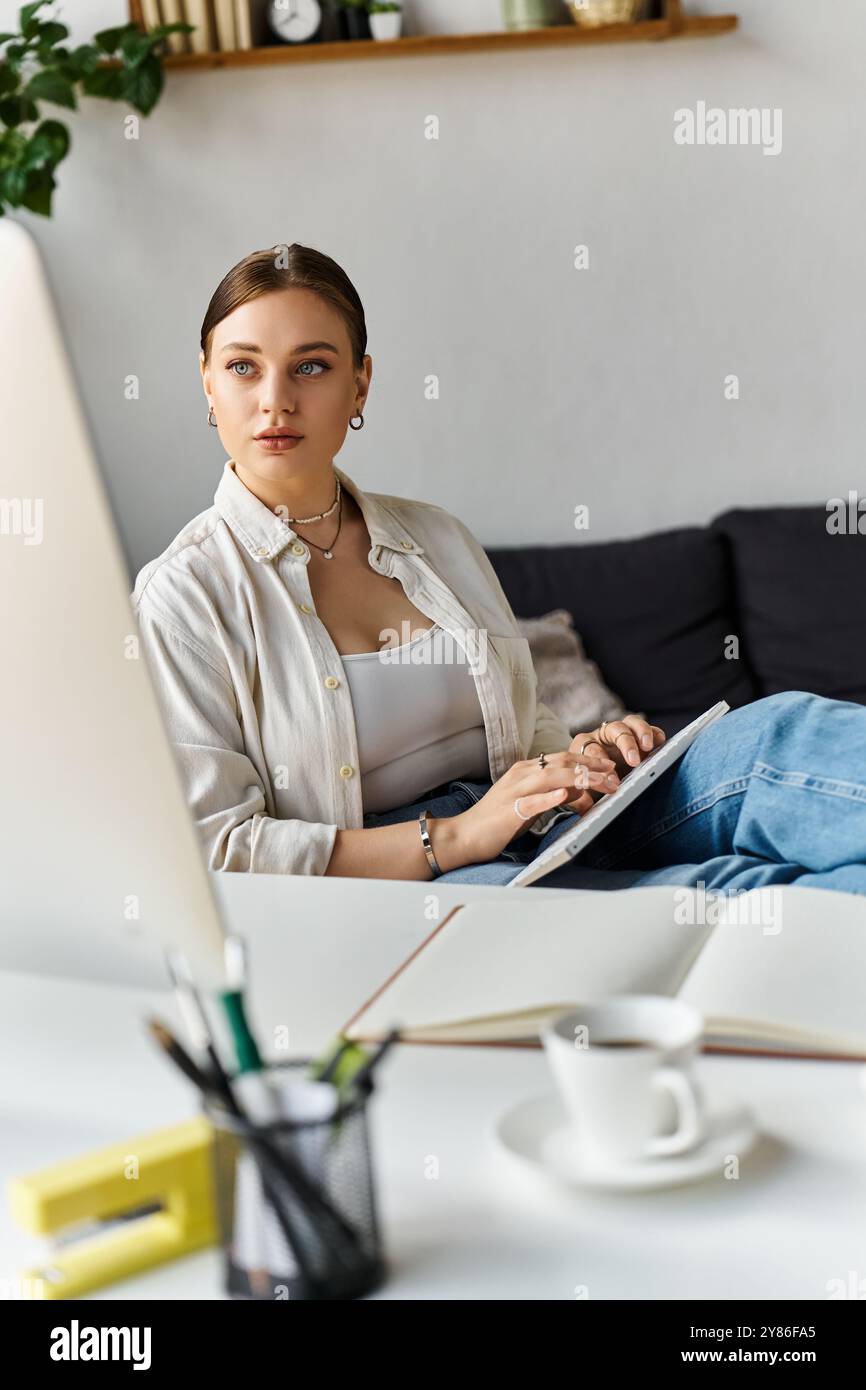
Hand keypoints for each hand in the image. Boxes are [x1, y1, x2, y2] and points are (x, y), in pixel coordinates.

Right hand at [452, 750, 620, 865]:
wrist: (463, 835)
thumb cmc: (496, 821)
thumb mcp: (528, 803)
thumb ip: (550, 793)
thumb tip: (578, 790)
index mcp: (525, 770)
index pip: (562, 758)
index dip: (588, 759)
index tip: (609, 765)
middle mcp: (520, 775)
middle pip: (562, 763)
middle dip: (592, 766)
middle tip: (615, 773)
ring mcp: (513, 791)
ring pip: (552, 777)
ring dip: (581, 779)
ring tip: (603, 783)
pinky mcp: (508, 810)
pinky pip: (531, 801)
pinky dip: (549, 796)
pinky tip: (565, 794)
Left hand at [567, 715, 665, 806]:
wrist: (595, 775)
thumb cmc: (586, 784)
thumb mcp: (579, 791)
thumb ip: (580, 798)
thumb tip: (586, 809)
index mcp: (583, 745)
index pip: (593, 751)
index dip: (604, 767)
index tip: (614, 783)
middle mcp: (603, 734)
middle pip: (614, 729)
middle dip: (625, 745)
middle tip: (634, 762)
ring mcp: (622, 732)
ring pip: (631, 723)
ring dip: (641, 733)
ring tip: (648, 747)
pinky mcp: (639, 735)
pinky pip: (649, 729)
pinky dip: (655, 734)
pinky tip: (660, 744)